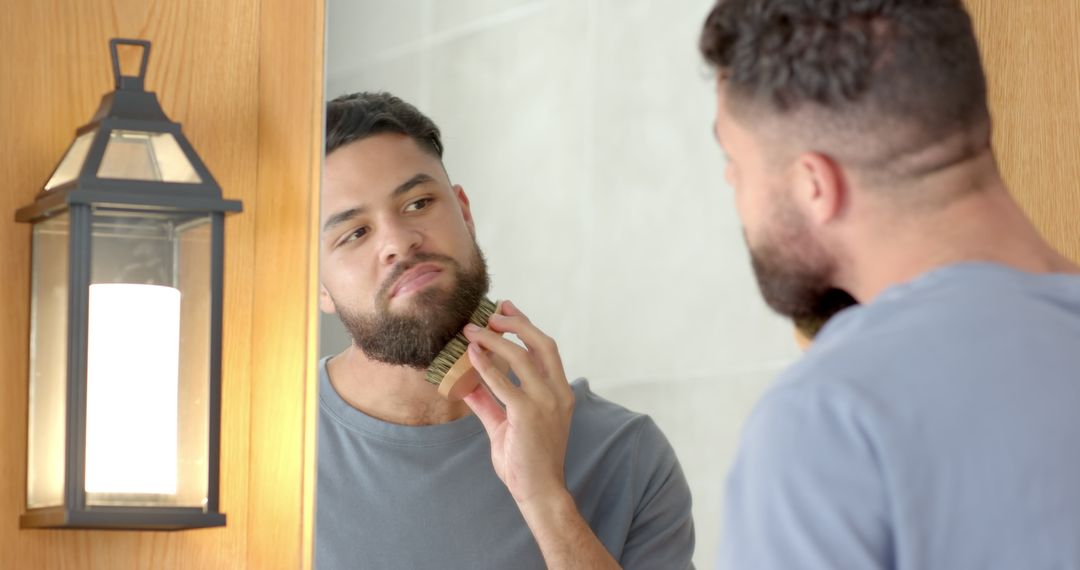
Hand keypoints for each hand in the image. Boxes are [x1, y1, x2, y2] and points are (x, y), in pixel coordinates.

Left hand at [461, 300, 575, 506]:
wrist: (539, 491)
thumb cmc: (526, 461)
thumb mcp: (504, 425)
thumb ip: (488, 403)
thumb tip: (465, 384)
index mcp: (559, 392)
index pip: (545, 349)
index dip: (526, 325)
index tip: (506, 309)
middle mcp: (558, 393)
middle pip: (541, 343)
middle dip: (516, 323)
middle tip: (491, 314)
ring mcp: (546, 403)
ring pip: (522, 357)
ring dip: (495, 340)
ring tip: (472, 332)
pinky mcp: (528, 414)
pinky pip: (504, 383)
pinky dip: (486, 366)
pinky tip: (470, 356)